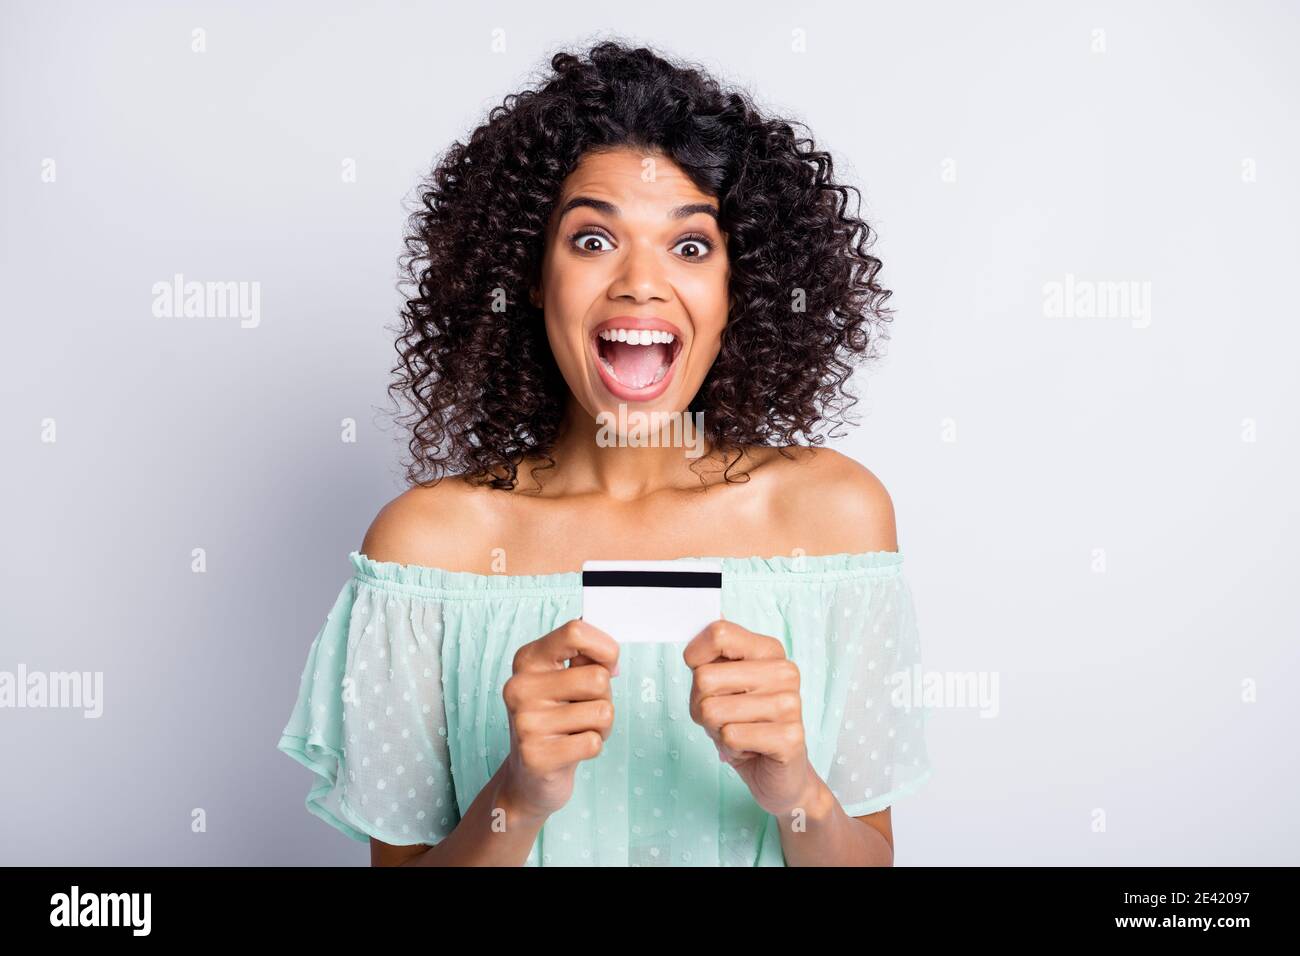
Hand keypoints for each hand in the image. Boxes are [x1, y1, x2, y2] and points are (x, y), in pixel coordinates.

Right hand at [499, 618, 619, 820]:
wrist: (529, 775)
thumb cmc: (556, 720)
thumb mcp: (564, 681)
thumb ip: (585, 660)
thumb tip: (610, 658)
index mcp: (528, 660)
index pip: (575, 631)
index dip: (605, 648)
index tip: (609, 665)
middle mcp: (520, 687)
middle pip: (598, 678)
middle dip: (604, 698)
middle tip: (584, 711)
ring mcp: (526, 721)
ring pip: (602, 711)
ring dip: (601, 726)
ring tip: (577, 731)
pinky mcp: (536, 755)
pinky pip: (594, 742)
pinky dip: (593, 747)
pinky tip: (571, 750)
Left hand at [683, 620, 819, 816]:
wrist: (779, 774)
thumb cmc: (746, 724)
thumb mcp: (723, 684)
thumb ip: (714, 652)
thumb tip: (708, 613)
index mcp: (769, 650)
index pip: (719, 633)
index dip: (694, 656)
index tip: (699, 671)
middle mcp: (784, 672)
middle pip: (705, 677)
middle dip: (701, 704)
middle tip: (722, 717)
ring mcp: (790, 704)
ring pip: (713, 710)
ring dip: (715, 729)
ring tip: (738, 733)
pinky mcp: (790, 738)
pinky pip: (730, 736)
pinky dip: (729, 747)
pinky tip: (749, 748)